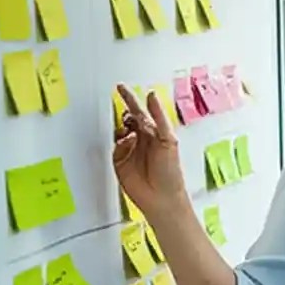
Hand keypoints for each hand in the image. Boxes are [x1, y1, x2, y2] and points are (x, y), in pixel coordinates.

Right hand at [112, 84, 187, 218]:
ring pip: (118, 132)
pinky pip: (113, 146)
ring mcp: (129, 150)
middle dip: (123, 113)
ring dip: (121, 129)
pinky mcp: (119, 161)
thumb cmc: (171, 171)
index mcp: (154, 133)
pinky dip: (118, 143)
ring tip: (130, 134)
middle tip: (121, 112)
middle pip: (127, 120)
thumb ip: (158, 117)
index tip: (120, 87)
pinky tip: (126, 144)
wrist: (161, 197)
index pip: (140, 111)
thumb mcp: (168, 140)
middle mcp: (141, 140)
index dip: (130, 99)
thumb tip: (152, 96)